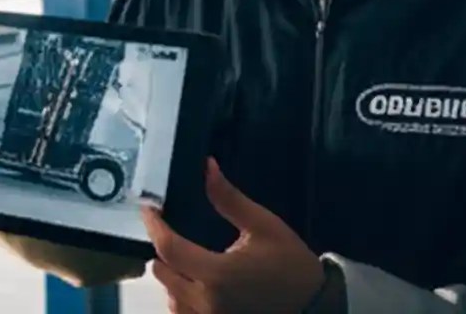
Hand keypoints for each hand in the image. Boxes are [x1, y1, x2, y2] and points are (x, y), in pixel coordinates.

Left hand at [140, 158, 326, 313]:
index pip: (168, 248)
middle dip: (163, 249)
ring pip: (169, 295)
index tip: (149, 208)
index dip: (153, 226)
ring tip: (186, 257)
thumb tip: (207, 166)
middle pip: (162, 272)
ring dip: (172, 275)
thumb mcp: (264, 227)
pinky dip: (181, 297)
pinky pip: (182, 313)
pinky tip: (195, 283)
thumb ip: (229, 199)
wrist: (316, 307)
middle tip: (172, 229)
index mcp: (217, 274)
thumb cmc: (291, 265)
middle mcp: (205, 302)